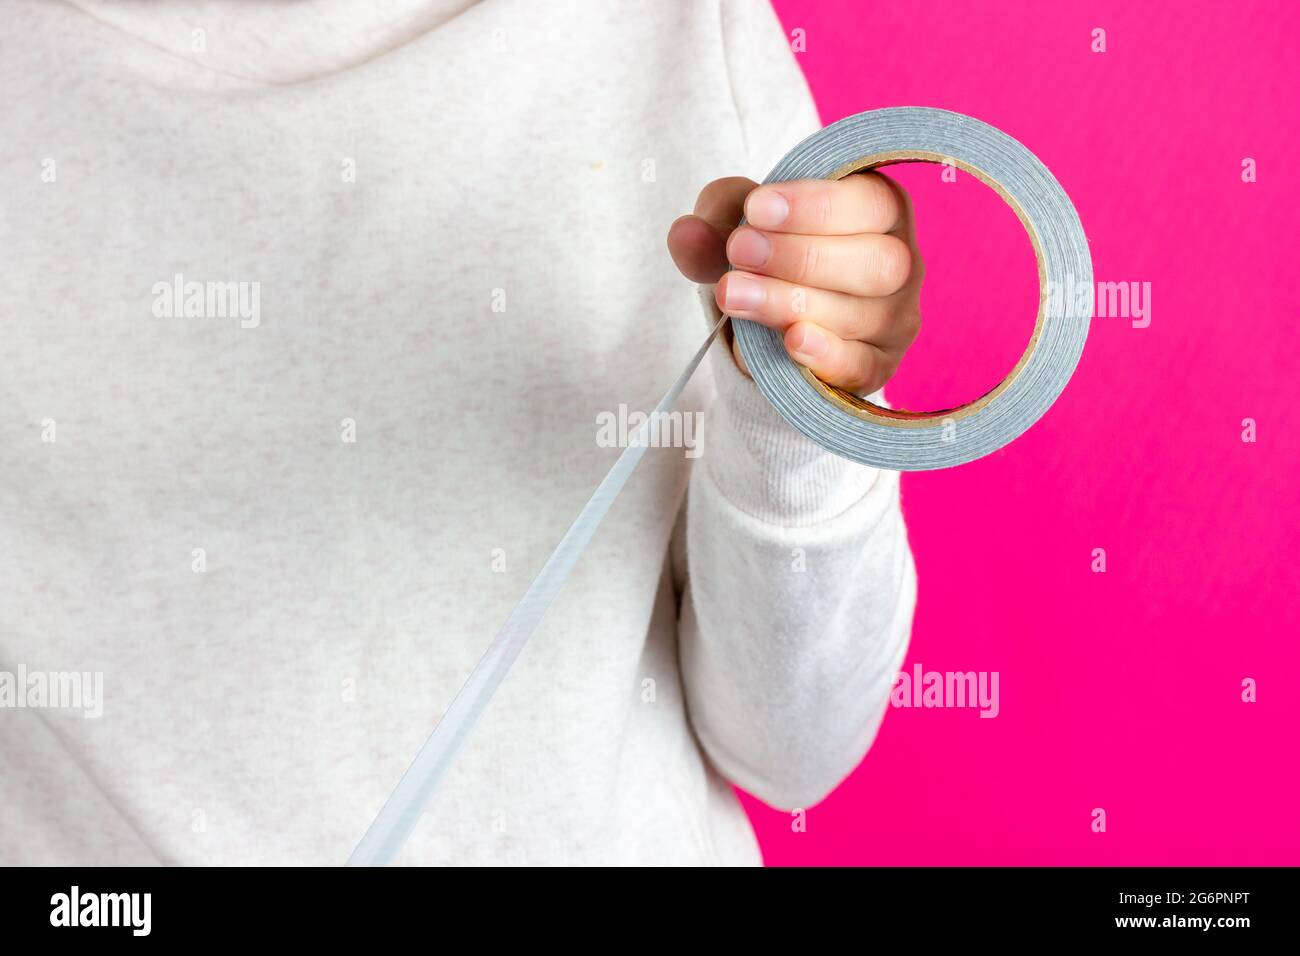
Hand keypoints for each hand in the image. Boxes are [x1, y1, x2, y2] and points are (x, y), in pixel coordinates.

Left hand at [667, 173, 922, 394]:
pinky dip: (825, 353)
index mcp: (879, 209)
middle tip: (739, 251)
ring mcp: (893, 321)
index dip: (815, 206)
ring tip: (733, 293)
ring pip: (860, 313)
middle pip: (877, 261)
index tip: (755, 209)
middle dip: (801, 255)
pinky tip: (791, 339)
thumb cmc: (765, 257)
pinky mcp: (876, 369)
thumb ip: (715, 220)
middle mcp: (900, 263)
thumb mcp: (736, 225)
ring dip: (790, 301)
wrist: (768, 326)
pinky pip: (860, 366)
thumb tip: (685, 233)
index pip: (869, 202)